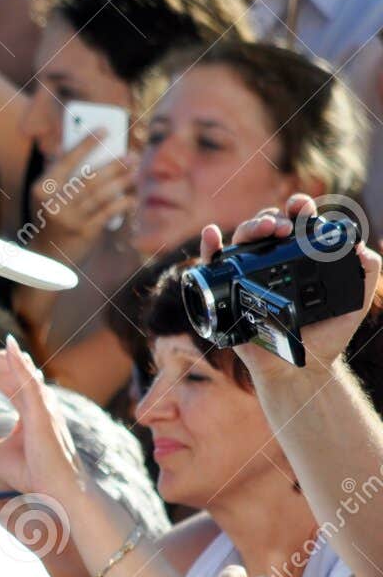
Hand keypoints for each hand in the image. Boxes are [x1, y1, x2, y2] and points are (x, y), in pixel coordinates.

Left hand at [0, 336, 85, 502]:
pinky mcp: (45, 412)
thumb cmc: (37, 475)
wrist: (60, 493)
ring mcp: (44, 404)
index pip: (4, 377)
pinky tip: (9, 348)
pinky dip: (19, 364)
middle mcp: (38, 401)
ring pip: (19, 368)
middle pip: (10, 367)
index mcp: (29, 407)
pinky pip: (31, 382)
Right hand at [28, 137, 134, 260]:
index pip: (66, 161)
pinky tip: (132, 197)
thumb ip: (53, 172)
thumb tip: (62, 146)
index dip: (87, 144)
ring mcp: (69, 219)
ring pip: (101, 195)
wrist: (46, 257)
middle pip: (89, 178)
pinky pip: (108, 213)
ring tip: (135, 172)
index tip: (105, 130)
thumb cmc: (49, 220)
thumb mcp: (44, 197)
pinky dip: (122, 204)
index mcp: (41, 189)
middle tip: (132, 155)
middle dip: (113, 165)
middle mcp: (54, 203)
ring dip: (122, 182)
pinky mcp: (84, 233)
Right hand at [201, 196, 382, 378]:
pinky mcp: (225, 293)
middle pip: (266, 229)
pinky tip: (213, 235)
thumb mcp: (354, 303)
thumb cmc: (325, 337)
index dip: (298, 211)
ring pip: (242, 241)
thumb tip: (362, 246)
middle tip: (283, 226)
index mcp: (297, 261)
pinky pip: (211, 267)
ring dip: (250, 226)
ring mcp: (246, 277)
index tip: (303, 208)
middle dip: (273, 219)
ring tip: (264, 228)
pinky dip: (210, 246)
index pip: (295, 226)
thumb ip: (366, 274)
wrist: (299, 368)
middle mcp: (270, 264)